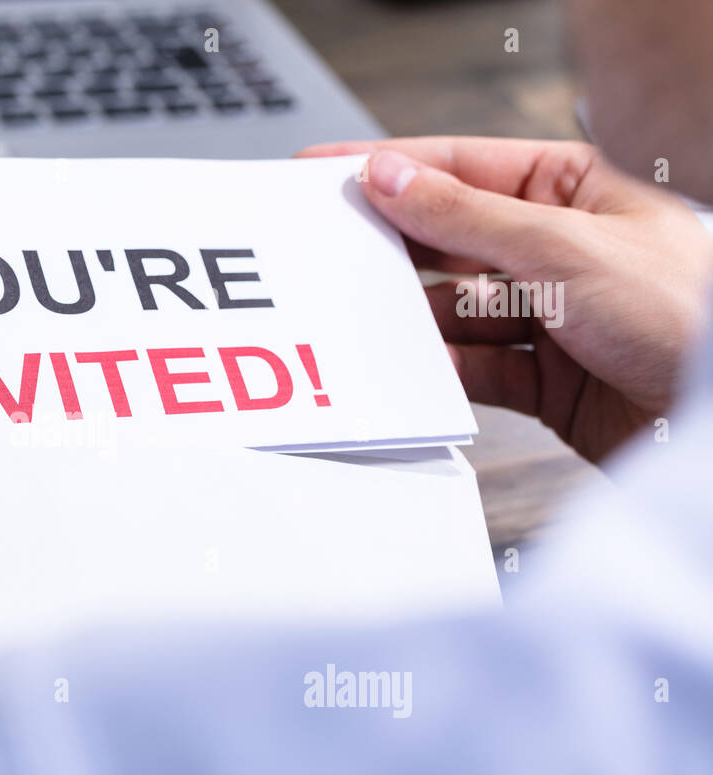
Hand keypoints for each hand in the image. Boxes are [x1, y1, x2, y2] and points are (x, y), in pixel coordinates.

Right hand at [298, 137, 712, 461]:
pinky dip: (445, 368)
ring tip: (376, 318)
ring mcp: (547, 314)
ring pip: (455, 308)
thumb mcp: (562, 246)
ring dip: (419, 318)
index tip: (330, 172)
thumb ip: (465, 215)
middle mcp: (556, 249)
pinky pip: (474, 365)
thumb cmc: (686, 313)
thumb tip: (392, 177)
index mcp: (571, 191)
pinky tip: (421, 366)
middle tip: (336, 248)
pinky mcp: (543, 376)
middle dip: (397, 247)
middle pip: (450, 239)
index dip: (391, 168)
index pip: (462, 168)